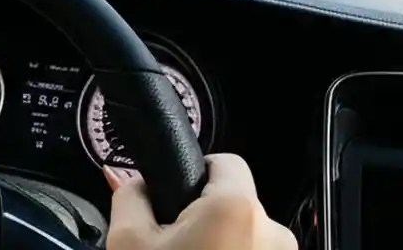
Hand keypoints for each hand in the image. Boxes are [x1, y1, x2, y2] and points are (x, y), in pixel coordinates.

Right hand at [104, 154, 296, 249]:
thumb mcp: (129, 243)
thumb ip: (130, 197)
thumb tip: (130, 182)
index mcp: (236, 208)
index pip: (225, 161)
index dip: (196, 174)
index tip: (177, 199)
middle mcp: (273, 232)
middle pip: (236, 200)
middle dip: (207, 216)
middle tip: (176, 243)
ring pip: (248, 233)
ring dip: (224, 243)